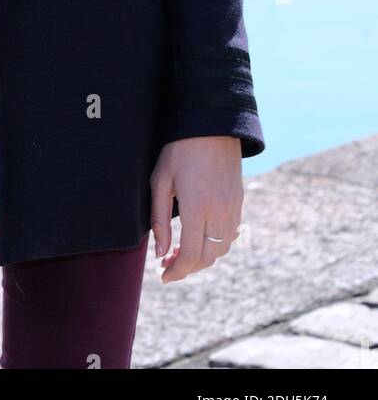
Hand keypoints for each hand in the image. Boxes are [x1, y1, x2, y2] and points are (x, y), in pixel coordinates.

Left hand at [150, 136, 242, 282]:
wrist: (212, 124)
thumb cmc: (179, 149)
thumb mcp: (160, 180)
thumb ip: (159, 219)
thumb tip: (159, 253)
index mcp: (198, 208)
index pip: (190, 255)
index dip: (177, 271)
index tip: (163, 276)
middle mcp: (220, 213)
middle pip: (208, 258)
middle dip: (188, 268)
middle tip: (167, 264)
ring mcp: (233, 208)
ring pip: (221, 249)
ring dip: (202, 257)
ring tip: (180, 251)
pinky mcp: (239, 201)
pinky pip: (231, 234)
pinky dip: (215, 244)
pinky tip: (199, 237)